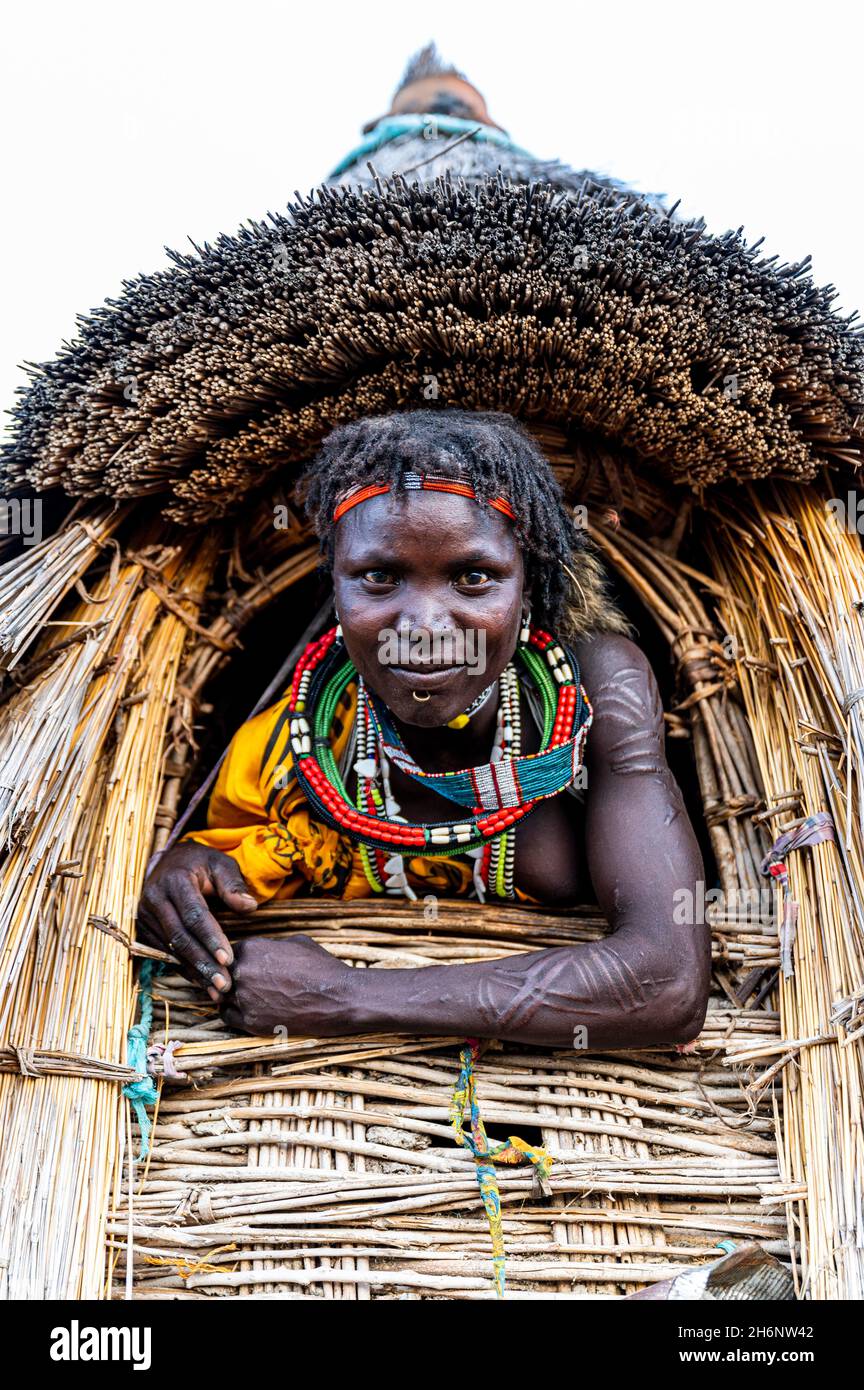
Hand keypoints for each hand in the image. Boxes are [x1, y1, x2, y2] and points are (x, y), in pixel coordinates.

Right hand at [136, 842, 257, 999]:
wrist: (169, 862)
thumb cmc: (200, 863)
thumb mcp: (220, 863)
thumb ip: (233, 884)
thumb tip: (249, 907)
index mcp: (175, 880)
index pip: (194, 915)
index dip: (211, 938)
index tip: (228, 960)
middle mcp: (154, 898)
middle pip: (180, 937)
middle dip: (203, 963)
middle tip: (224, 984)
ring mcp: (145, 915)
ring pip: (171, 949)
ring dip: (195, 971)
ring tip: (216, 989)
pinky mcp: (144, 928)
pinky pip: (164, 953)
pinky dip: (184, 968)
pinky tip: (201, 982)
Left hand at [219, 935, 353, 1036]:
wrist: (338, 998)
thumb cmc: (321, 967)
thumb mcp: (296, 942)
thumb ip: (270, 945)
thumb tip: (262, 949)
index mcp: (251, 949)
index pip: (229, 953)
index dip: (237, 960)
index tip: (245, 967)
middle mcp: (242, 972)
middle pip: (221, 974)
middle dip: (230, 978)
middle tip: (241, 983)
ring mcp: (244, 998)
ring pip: (221, 996)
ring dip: (228, 995)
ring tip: (244, 996)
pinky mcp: (250, 1022)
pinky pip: (227, 1016)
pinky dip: (232, 1012)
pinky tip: (245, 1010)